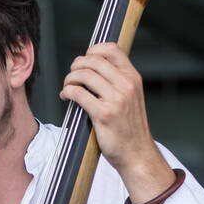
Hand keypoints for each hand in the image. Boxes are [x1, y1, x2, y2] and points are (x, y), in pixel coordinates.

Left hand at [59, 42, 173, 199]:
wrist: (137, 154)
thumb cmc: (130, 129)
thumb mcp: (131, 98)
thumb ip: (118, 82)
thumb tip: (94, 68)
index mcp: (133, 78)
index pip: (112, 49)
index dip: (93, 50)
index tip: (85, 59)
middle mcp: (126, 86)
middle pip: (94, 60)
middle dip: (77, 65)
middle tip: (71, 75)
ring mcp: (116, 99)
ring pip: (84, 75)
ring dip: (69, 78)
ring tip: (67, 87)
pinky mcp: (104, 114)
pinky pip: (78, 93)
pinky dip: (67, 92)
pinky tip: (66, 97)